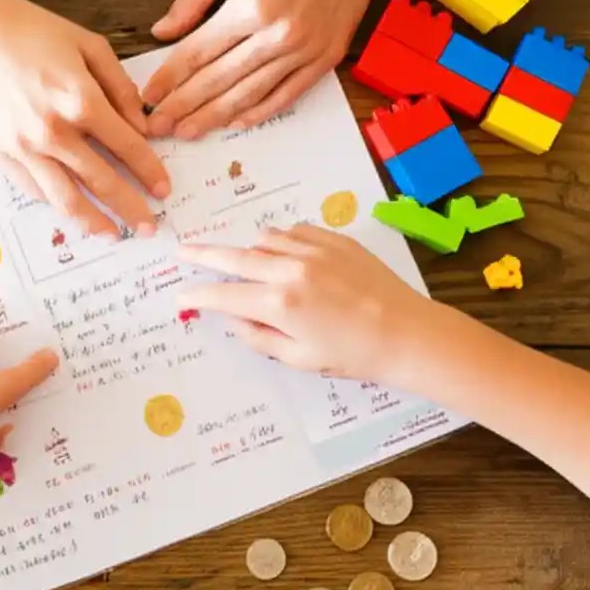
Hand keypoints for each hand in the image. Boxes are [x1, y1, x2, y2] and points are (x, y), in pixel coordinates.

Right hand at [0, 0, 169, 237]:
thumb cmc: (33, 32)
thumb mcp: (90, 46)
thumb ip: (120, 88)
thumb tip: (141, 126)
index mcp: (81, 101)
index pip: (128, 148)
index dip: (150, 172)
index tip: (163, 190)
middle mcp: (52, 131)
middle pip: (102, 182)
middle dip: (130, 208)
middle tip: (148, 227)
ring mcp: (22, 147)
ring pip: (65, 198)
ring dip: (92, 221)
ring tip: (111, 233)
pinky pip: (32, 189)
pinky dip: (55, 202)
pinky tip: (71, 208)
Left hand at [142, 0, 409, 138]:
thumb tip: (163, 30)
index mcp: (252, 5)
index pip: (198, 53)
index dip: (169, 78)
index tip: (149, 97)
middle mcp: (279, 33)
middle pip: (219, 81)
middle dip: (184, 107)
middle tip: (160, 127)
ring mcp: (306, 49)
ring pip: (250, 94)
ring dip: (215, 117)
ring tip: (189, 131)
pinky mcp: (327, 56)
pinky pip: (288, 94)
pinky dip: (260, 112)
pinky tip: (236, 122)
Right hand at [176, 225, 433, 381]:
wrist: (408, 334)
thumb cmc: (354, 355)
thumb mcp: (299, 358)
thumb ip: (259, 337)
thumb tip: (234, 319)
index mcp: (279, 304)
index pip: (223, 296)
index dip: (197, 297)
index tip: (181, 297)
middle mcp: (291, 270)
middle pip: (233, 256)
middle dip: (202, 254)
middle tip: (181, 250)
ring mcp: (314, 250)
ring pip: (264, 239)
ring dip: (249, 251)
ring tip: (248, 265)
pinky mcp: (336, 240)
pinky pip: (295, 231)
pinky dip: (282, 241)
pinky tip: (287, 257)